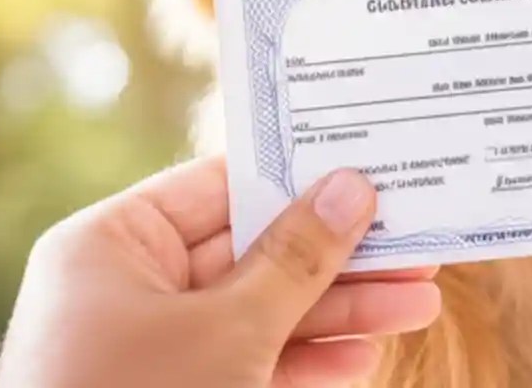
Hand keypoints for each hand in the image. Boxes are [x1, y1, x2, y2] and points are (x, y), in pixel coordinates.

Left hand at [0, 158, 440, 387]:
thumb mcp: (229, 329)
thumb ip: (297, 259)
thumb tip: (351, 189)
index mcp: (111, 246)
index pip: (218, 187)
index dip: (297, 178)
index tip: (370, 169)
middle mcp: (128, 289)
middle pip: (254, 252)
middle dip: (339, 258)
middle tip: (415, 244)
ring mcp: (153, 349)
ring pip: (263, 312)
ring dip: (341, 313)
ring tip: (420, 303)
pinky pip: (250, 362)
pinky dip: (305, 362)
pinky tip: (363, 358)